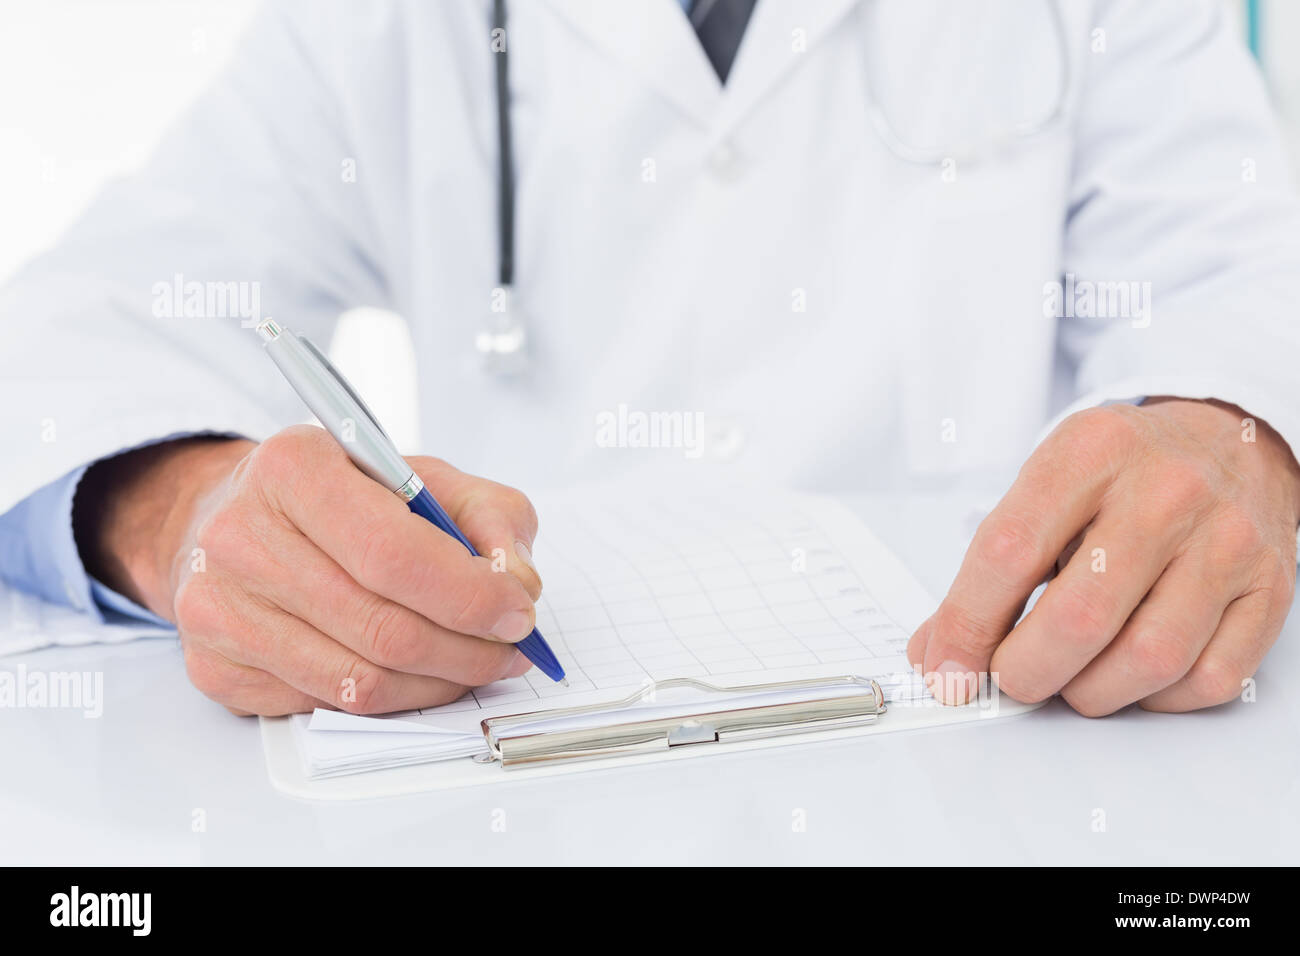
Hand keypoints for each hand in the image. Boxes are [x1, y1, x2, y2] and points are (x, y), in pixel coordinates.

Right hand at [76, 426, 543, 714]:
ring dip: (436, 683)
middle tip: (510, 649)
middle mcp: (240, 536)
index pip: (393, 554)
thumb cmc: (344, 495)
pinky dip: (389, 697)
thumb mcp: (426, 478)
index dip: (470, 596)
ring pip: (357, 682)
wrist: (239, 516)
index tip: (518, 611)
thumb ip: (490, 516)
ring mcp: (217, 607)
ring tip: (473, 663)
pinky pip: (325, 705)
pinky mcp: (215, 666)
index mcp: (293, 467)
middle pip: (381, 628)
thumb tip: (518, 584)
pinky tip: (413, 671)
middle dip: (468, 650)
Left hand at [908, 399, 1299, 714]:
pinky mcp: (1269, 589)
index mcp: (1092, 452)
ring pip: (1147, 659)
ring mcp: (1226, 542)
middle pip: (1079, 617)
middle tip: (1011, 677)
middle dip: (1026, 670)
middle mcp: (1167, 492)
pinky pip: (1207, 679)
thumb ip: (990, 566)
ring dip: (1089, 691)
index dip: (966, 625)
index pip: (1009, 552)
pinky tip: (1130, 673)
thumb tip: (939, 653)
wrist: (1227, 441)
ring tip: (1070, 675)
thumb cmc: (1123, 472)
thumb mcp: (1046, 485)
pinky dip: (1155, 698)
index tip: (946, 669)